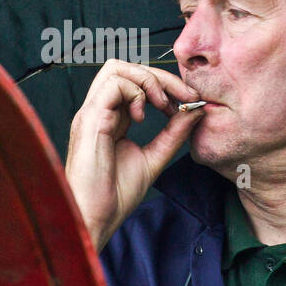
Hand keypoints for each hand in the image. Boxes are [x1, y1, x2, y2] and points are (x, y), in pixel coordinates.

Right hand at [64, 61, 203, 252]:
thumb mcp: (154, 159)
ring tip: (162, 105)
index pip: (133, 82)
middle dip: (159, 76)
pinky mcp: (90, 119)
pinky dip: (137, 92)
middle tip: (183, 97)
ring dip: (148, 80)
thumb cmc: (114, 196)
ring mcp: (92, 112)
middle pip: (124, 68)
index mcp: (110, 119)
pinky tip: (145, 116)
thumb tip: (194, 110)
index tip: (188, 102)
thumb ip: (173, 134)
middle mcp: (98, 111)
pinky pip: (114, 84)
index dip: (163, 84)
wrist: (95, 218)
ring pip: (116, 68)